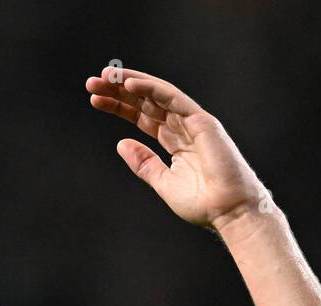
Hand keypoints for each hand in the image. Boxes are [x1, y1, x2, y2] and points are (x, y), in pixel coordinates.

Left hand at [85, 67, 265, 231]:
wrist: (228, 212)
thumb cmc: (202, 203)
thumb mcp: (164, 182)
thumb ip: (144, 164)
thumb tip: (122, 144)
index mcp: (175, 142)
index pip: (143, 117)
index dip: (119, 106)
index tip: (95, 99)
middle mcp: (183, 127)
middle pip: (146, 102)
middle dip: (119, 91)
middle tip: (92, 82)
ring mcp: (193, 122)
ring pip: (157, 95)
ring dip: (129, 83)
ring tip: (104, 77)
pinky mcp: (202, 121)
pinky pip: (173, 98)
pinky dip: (151, 88)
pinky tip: (129, 84)